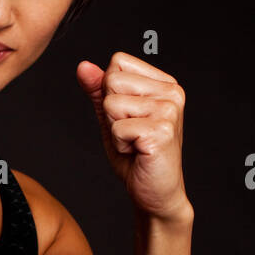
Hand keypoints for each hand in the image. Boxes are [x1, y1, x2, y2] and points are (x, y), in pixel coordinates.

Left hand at [76, 53, 191, 219]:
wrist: (154, 192)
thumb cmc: (135, 155)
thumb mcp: (111, 117)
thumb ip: (99, 90)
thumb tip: (83, 66)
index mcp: (164, 83)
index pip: (118, 62)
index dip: (111, 92)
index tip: (129, 117)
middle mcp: (172, 92)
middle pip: (113, 80)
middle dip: (111, 111)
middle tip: (131, 133)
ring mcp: (169, 111)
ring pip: (112, 104)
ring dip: (115, 130)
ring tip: (135, 143)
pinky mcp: (162, 131)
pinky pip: (117, 127)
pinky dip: (120, 144)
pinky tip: (138, 152)